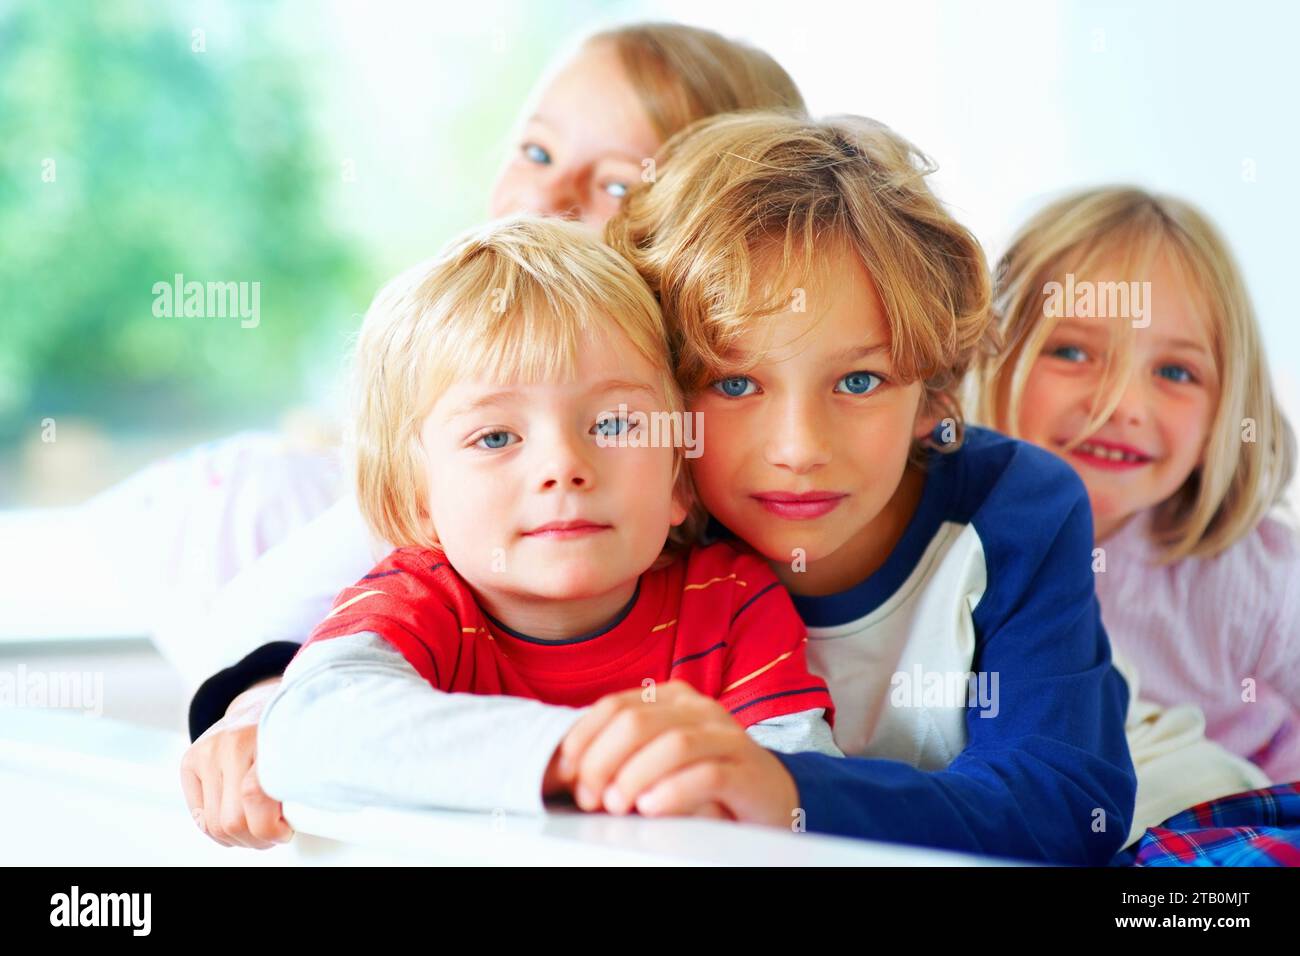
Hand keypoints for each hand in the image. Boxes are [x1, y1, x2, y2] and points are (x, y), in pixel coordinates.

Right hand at [179, 677, 292, 847]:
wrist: (259, 704)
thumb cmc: (287, 734)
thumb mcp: (303, 750)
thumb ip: (300, 780)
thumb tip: (302, 822)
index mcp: (265, 737)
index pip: (255, 794)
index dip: (271, 826)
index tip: (287, 830)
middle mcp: (230, 742)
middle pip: (233, 818)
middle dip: (257, 837)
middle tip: (275, 833)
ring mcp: (206, 751)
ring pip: (215, 824)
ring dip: (240, 838)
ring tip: (259, 828)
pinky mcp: (189, 761)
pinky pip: (199, 818)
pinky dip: (220, 833)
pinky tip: (240, 824)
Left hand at [555, 680, 798, 825]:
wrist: (770, 795)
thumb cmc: (704, 776)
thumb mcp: (658, 759)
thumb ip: (622, 755)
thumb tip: (570, 771)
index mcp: (672, 698)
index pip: (615, 706)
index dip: (584, 739)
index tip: (565, 773)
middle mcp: (699, 709)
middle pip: (637, 723)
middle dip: (603, 760)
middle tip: (590, 797)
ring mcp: (726, 736)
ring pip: (672, 744)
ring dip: (634, 775)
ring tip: (616, 805)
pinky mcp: (748, 770)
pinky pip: (707, 774)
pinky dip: (673, 791)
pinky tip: (652, 808)